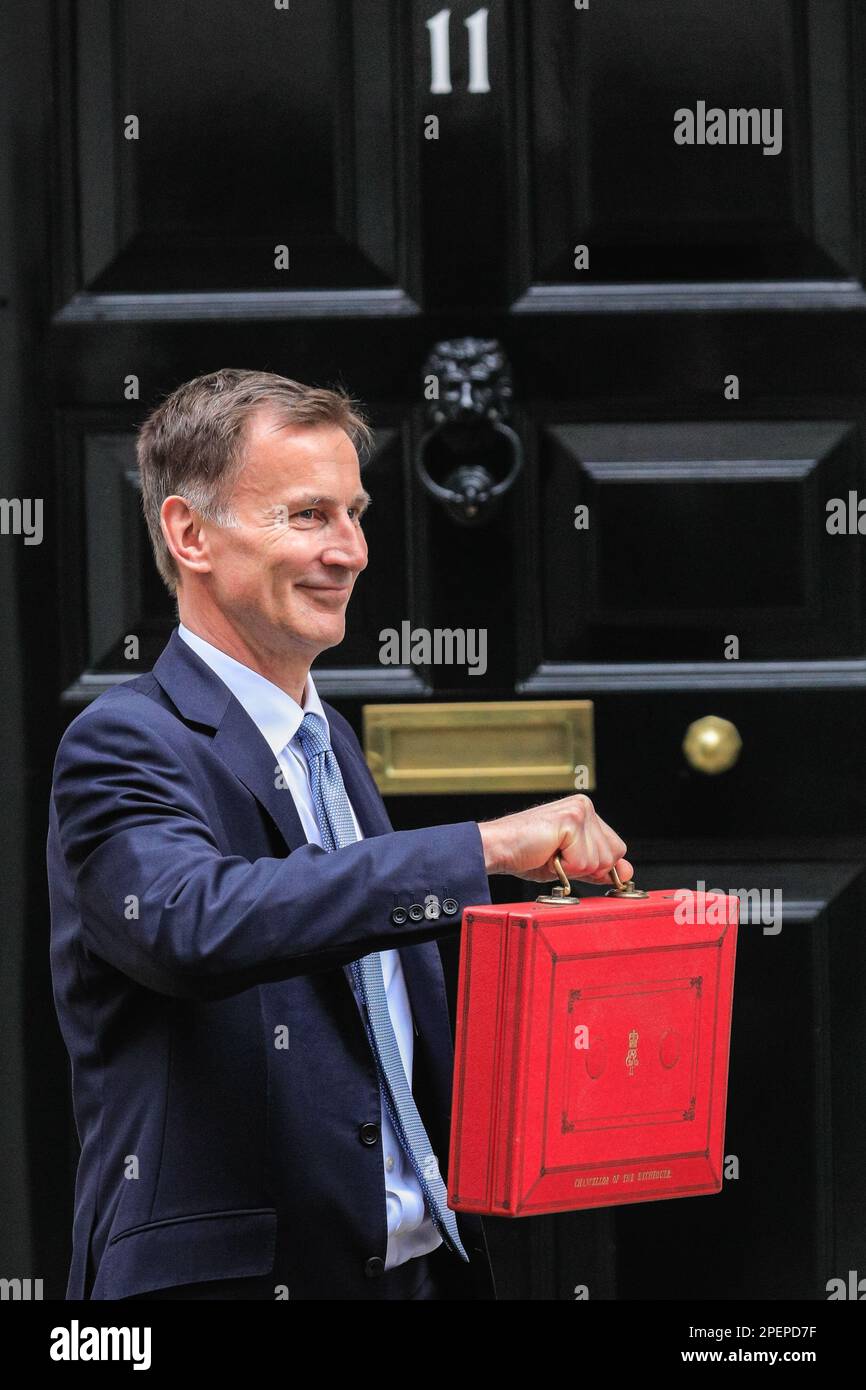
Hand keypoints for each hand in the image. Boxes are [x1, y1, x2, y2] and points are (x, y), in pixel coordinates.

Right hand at [477, 794, 632, 886]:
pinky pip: (584, 860)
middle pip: (613, 855)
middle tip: (557, 858)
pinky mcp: (571, 820)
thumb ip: (597, 867)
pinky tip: (548, 852)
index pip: (615, 849)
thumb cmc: (525, 854)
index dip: (596, 866)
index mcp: (585, 813)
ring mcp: (580, 811)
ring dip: (573, 867)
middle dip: (586, 867)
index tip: (570, 864)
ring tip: (550, 854)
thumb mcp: (569, 864)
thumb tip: (626, 872)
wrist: (497, 849)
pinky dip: (565, 866)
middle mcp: (585, 807)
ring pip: (600, 860)